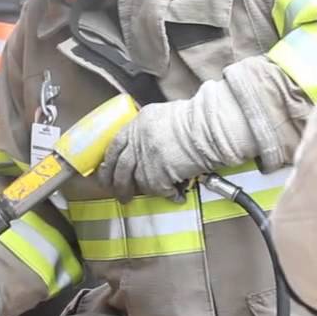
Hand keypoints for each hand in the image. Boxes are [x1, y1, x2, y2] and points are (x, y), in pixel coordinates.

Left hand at [97, 78, 259, 201]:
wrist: (209, 126)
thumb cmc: (197, 119)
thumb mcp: (166, 114)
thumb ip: (152, 128)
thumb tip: (150, 142)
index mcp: (139, 122)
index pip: (116, 143)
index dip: (109, 159)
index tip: (107, 168)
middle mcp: (138, 139)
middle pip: (120, 165)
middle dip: (115, 181)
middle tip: (115, 190)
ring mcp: (146, 157)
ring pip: (133, 180)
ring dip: (132, 192)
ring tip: (129, 200)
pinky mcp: (157, 173)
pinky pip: (155, 189)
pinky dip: (162, 194)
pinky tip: (170, 195)